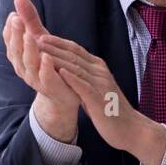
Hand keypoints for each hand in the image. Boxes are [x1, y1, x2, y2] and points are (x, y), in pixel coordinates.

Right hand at [2, 0, 79, 142]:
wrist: (64, 92)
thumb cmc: (49, 63)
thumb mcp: (40, 38)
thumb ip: (30, 20)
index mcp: (19, 56)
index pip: (10, 41)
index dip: (10, 29)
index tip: (13, 15)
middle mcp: (23, 68)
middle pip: (16, 51)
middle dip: (16, 35)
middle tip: (17, 20)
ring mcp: (35, 79)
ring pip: (28, 63)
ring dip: (28, 49)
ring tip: (29, 35)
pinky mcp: (50, 86)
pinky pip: (45, 77)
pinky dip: (44, 67)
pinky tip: (46, 56)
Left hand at [34, 29, 165, 164]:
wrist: (132, 128)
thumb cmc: (112, 111)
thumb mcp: (96, 89)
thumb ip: (84, 79)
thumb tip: (68, 72)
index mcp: (99, 68)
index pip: (76, 50)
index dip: (58, 42)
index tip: (41, 36)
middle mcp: (100, 72)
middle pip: (73, 55)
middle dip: (53, 46)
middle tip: (34, 38)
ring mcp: (100, 85)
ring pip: (76, 67)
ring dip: (57, 58)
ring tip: (40, 51)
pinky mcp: (99, 99)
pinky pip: (83, 86)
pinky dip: (71, 78)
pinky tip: (59, 72)